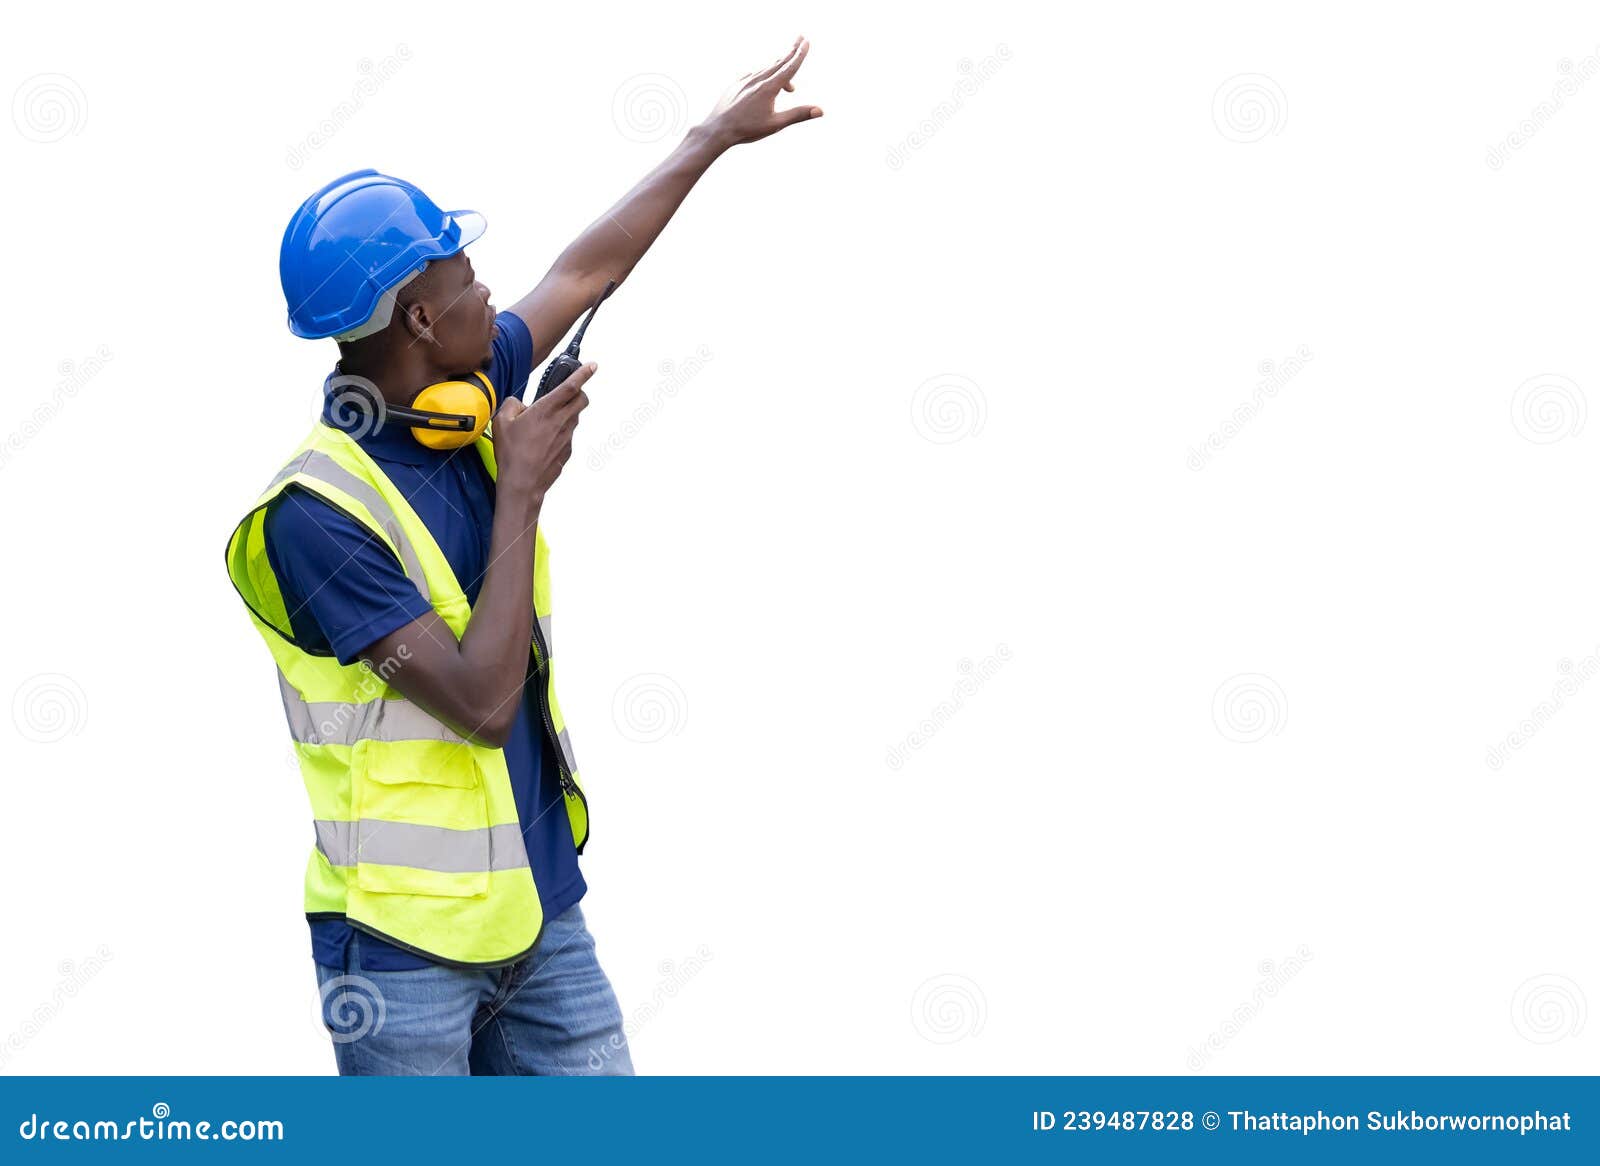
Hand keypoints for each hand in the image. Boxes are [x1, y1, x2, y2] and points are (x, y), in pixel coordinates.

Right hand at [491, 362, 598, 503]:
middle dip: (579, 392)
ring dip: (567, 413)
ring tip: (544, 422)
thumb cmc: (511, 454)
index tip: (592, 365)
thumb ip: (512, 404)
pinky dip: (560, 432)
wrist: (522, 484)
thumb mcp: (501, 422)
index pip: (571, 386)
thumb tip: (519, 403)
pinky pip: (568, 435)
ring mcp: (567, 437)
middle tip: (567, 393)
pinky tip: (543, 441)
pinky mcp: (567, 451)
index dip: (584, 373)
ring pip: (575, 417)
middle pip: (582, 400)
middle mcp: (562, 422)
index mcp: (546, 410)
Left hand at [699, 36, 821, 148]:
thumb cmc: (747, 129)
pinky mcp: (736, 84)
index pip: (789, 67)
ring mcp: (745, 80)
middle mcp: (757, 79)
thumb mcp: (776, 124)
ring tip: (787, 75)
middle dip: (791, 51)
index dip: (799, 54)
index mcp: (769, 88)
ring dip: (778, 68)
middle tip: (800, 39)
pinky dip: (764, 75)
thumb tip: (820, 110)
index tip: (806, 42)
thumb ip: (798, 115)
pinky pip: (754, 75)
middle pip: (778, 62)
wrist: (718, 129)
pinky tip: (764, 83)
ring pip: (766, 69)